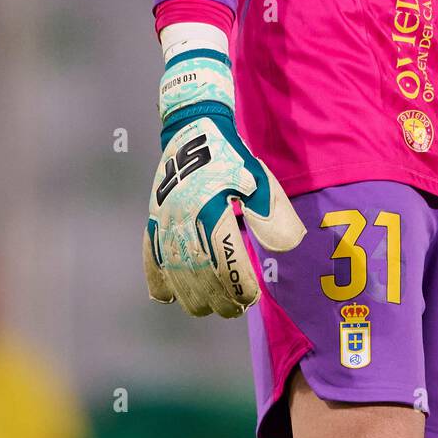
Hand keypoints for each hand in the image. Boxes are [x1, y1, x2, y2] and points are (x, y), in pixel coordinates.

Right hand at [143, 49, 305, 316]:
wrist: (193, 129)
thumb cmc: (232, 157)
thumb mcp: (260, 180)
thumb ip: (273, 214)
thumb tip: (287, 246)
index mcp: (212, 209)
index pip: (225, 262)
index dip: (238, 286)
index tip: (251, 298)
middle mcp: (183, 220)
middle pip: (199, 275)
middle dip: (219, 299)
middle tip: (237, 308)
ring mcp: (164, 222)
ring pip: (175, 274)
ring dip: (193, 298)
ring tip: (212, 307)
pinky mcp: (153, 221)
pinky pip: (150, 259)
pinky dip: (158, 282)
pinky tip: (169, 298)